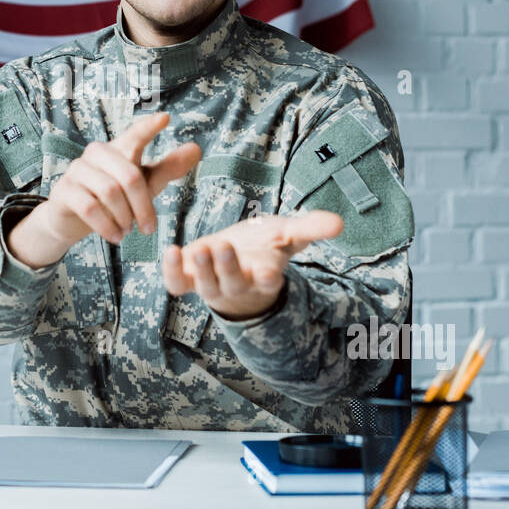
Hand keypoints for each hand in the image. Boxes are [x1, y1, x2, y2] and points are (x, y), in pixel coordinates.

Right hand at [34, 111, 200, 248]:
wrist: (73, 219)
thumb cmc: (114, 198)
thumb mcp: (144, 184)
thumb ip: (168, 168)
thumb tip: (197, 149)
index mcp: (118, 148)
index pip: (135, 134)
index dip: (149, 127)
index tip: (166, 118)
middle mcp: (96, 154)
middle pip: (129, 176)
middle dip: (143, 206)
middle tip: (149, 229)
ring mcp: (77, 170)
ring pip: (110, 193)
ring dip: (124, 218)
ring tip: (129, 231)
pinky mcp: (64, 191)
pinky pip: (90, 208)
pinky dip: (107, 226)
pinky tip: (116, 236)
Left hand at [162, 211, 343, 320]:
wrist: (238, 262)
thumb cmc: (265, 248)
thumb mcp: (288, 235)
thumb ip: (311, 228)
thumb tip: (339, 222)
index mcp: (264, 274)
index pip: (268, 281)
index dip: (267, 277)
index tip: (269, 272)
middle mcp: (238, 284)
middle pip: (232, 283)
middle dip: (227, 268)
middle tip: (222, 248)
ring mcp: (211, 285)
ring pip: (206, 285)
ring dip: (201, 269)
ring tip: (197, 250)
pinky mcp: (188, 280)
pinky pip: (177, 284)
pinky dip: (170, 272)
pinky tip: (169, 251)